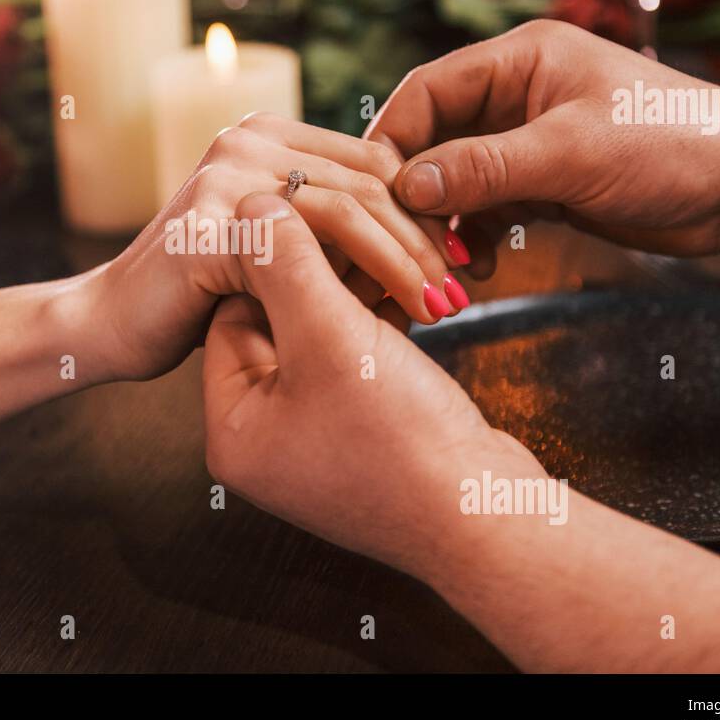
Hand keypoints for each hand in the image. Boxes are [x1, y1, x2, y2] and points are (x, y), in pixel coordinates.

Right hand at [91, 114, 468, 381]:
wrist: (113, 324)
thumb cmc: (202, 299)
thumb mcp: (282, 254)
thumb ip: (333, 235)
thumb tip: (429, 247)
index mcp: (270, 135)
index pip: (376, 160)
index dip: (426, 210)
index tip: (463, 261)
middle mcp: (249, 139)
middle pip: (371, 179)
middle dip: (428, 237)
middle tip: (464, 290)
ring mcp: (228, 174)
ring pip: (348, 209)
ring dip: (405, 261)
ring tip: (441, 309)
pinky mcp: (213, 221)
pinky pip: (307, 247)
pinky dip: (357, 283)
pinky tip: (387, 319)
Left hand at [201, 192, 539, 577]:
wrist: (487, 516)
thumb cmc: (400, 441)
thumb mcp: (330, 339)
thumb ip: (286, 266)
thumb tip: (254, 204)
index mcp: (231, 428)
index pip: (232, 314)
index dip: (270, 261)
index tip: (310, 219)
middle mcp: (264, 436)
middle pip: (277, 323)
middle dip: (320, 275)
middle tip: (357, 232)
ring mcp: (315, 436)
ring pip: (323, 335)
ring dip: (357, 293)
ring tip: (394, 257)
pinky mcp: (362, 431)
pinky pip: (357, 359)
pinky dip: (382, 323)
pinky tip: (414, 291)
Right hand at [365, 20, 719, 276]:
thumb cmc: (673, 142)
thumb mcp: (569, 152)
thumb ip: (485, 167)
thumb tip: (408, 184)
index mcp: (519, 60)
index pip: (428, 92)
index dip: (393, 140)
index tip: (373, 191)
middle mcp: (517, 95)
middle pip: (435, 139)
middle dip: (418, 192)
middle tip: (406, 240)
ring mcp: (527, 140)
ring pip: (457, 180)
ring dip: (445, 223)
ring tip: (448, 263)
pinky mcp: (543, 182)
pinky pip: (486, 208)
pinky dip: (475, 237)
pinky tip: (479, 266)